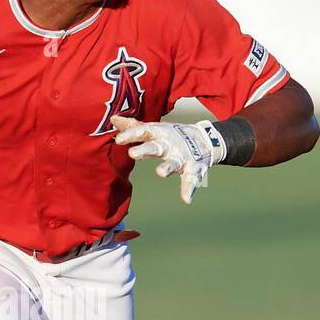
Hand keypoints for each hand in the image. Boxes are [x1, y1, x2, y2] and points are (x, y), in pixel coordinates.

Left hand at [110, 115, 226, 203]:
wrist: (205, 139)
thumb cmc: (171, 136)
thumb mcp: (154, 129)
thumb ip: (134, 127)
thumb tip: (114, 120)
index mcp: (158, 134)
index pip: (143, 131)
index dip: (131, 135)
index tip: (119, 140)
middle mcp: (169, 145)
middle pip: (156, 147)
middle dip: (145, 150)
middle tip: (132, 154)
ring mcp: (182, 157)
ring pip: (173, 163)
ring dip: (167, 168)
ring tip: (161, 173)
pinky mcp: (193, 168)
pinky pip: (191, 180)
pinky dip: (189, 189)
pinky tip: (186, 199)